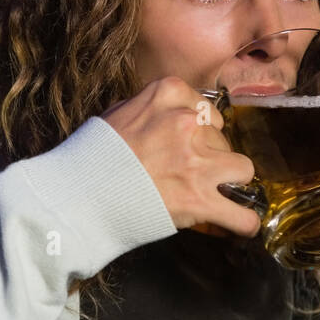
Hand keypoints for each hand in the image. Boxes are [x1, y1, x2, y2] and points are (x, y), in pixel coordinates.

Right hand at [100, 76, 260, 237]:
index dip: (200, 127)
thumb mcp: (116, 113)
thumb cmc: (90, 155)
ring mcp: (197, 162)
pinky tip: (240, 223)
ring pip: (243, 169)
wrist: (76, 194)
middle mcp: (187, 123)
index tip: (189, 141)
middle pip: (222, 138)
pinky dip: (243, 222)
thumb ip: (149, 110)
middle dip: (209, 154)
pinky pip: (242, 215)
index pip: (205, 108)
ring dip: (230, 180)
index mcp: (167, 95)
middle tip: (188, 171)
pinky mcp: (199, 200)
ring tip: (216, 192)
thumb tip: (165, 117)